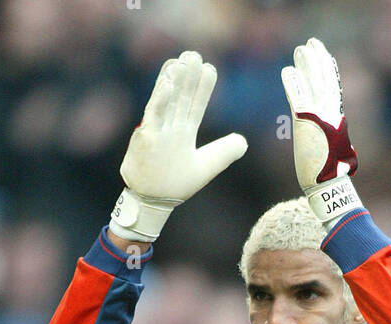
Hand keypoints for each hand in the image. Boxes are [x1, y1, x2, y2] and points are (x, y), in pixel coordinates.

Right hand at [110, 51, 247, 243]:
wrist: (153, 202)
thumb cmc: (175, 185)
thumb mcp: (205, 167)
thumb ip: (224, 152)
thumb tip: (244, 141)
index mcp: (184, 133)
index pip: (195, 105)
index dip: (203, 88)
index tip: (210, 69)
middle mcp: (171, 128)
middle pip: (181, 98)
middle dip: (188, 76)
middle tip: (194, 54)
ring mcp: (158, 131)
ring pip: (167, 101)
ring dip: (175, 81)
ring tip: (182, 60)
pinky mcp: (146, 138)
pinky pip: (154, 114)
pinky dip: (161, 98)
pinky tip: (168, 81)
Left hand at [281, 38, 361, 226]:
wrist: (330, 188)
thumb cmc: (329, 175)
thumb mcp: (330, 150)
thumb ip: (328, 137)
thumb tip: (335, 139)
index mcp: (335, 120)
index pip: (332, 89)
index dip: (328, 70)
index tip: (323, 54)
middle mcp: (330, 115)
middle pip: (325, 81)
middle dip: (318, 60)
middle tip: (311, 42)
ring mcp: (320, 119)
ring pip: (314, 85)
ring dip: (307, 65)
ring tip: (300, 49)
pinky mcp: (307, 126)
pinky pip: (299, 100)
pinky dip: (294, 84)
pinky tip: (287, 71)